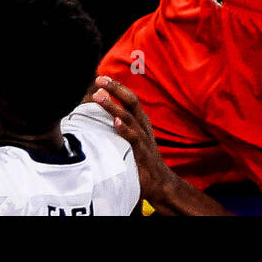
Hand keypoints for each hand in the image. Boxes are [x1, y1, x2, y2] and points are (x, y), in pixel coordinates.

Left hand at [90, 76, 174, 207]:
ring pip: (129, 118)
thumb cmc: (143, 159)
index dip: (117, 87)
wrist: (162, 184)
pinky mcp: (143, 154)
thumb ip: (122, 126)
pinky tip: (115, 123)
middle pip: (131, 102)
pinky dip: (125, 130)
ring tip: (99, 96)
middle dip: (115, 89)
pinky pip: (134, 139)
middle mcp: (144, 127)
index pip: (130, 99)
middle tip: (99, 79)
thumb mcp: (134, 139)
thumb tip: (102, 114)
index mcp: (141, 121)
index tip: (101, 77)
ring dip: (113, 106)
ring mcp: (144, 139)